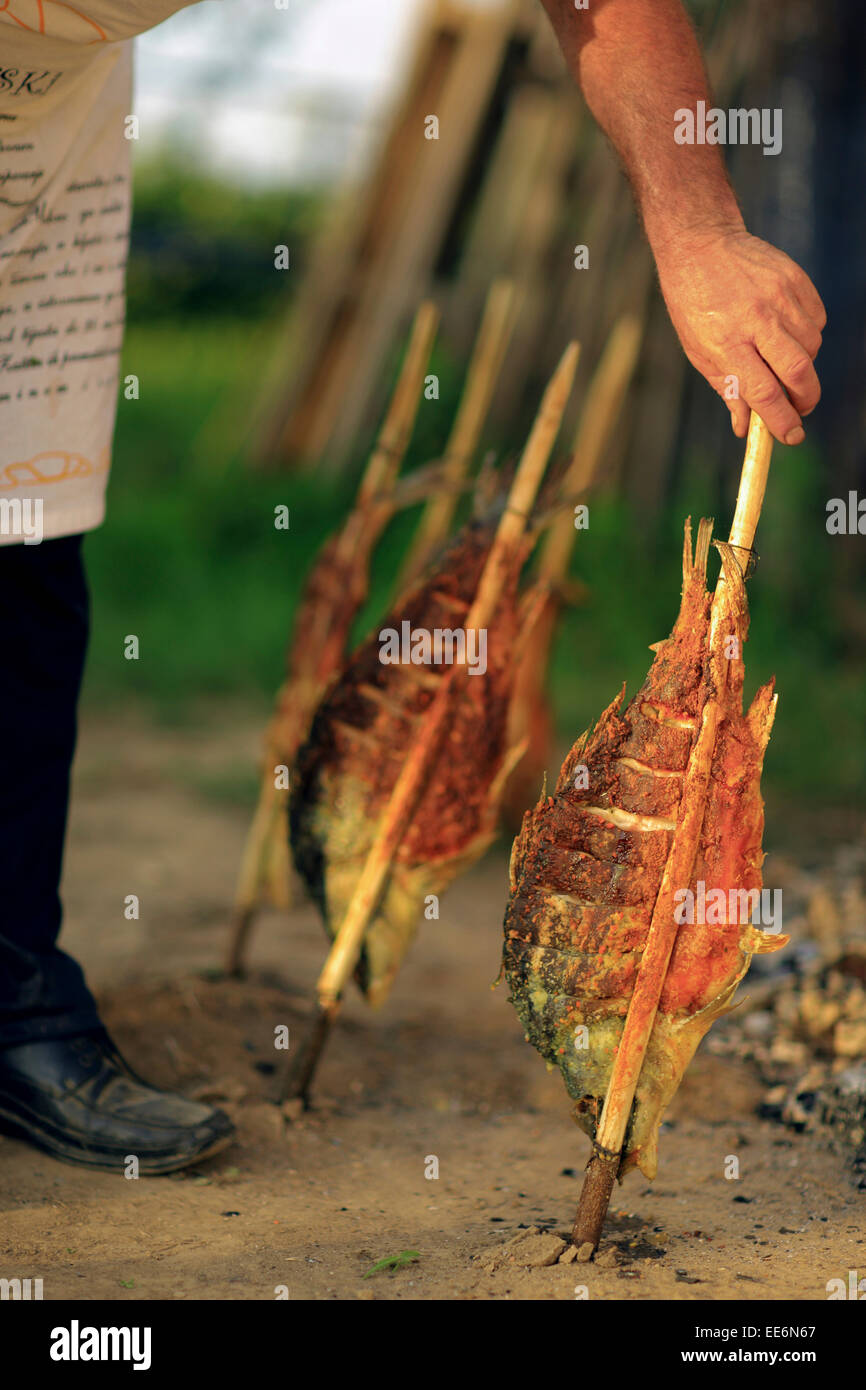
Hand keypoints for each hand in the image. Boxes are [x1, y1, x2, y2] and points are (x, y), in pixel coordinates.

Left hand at [652, 227, 825, 444]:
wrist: (701, 243)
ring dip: (804, 365)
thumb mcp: (698, 351)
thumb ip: (726, 388)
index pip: (764, 391)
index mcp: (727, 342)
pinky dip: (808, 336)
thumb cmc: (694, 304)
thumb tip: (746, 428)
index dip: (781, 420)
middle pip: (798, 371)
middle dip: (805, 400)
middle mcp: (757, 319)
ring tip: (783, 362)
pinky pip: (816, 320)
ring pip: (811, 347)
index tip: (792, 437)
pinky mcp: (795, 279)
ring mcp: (779, 296)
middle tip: (800, 409)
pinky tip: (788, 334)